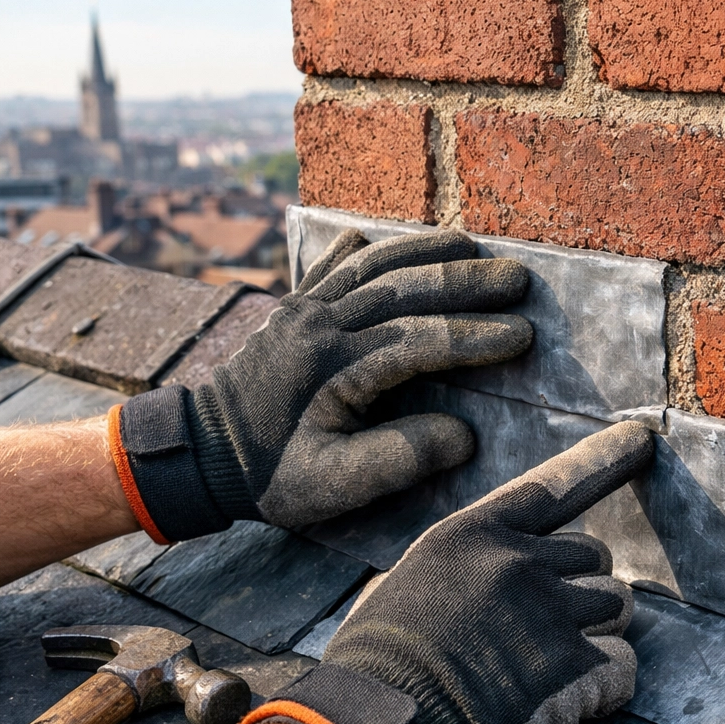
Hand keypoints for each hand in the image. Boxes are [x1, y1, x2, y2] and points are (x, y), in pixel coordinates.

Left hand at [109, 229, 530, 541]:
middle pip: (405, 289)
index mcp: (334, 367)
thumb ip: (399, 460)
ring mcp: (303, 309)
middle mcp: (320, 325)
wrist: (201, 453)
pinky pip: (334, 264)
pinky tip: (385, 238)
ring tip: (474, 248)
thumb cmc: (271, 477)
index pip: (420, 341)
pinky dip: (367, 248)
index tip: (523, 336)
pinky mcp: (292, 307)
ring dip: (427, 252)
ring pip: (375, 266)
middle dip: (467, 283)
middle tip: (520, 279)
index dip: (475, 338)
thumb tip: (464, 436)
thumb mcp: (334, 486)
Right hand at [238, 422, 653, 723]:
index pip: (551, 487)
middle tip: (552, 625)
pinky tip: (565, 704)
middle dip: (582, 585)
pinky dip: (604, 686)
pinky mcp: (574, 670)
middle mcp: (519, 562)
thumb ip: (454, 568)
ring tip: (554, 667)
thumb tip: (476, 574)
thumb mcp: (400, 589)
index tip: (640, 441)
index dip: (600, 461)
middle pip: (594, 555)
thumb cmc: (377, 669)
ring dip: (596, 633)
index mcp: (474, 536)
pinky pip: (622, 664)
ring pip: (617, 605)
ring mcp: (551, 613)